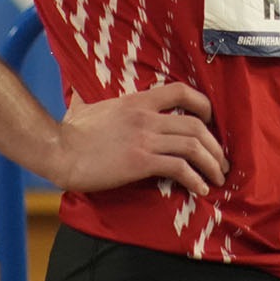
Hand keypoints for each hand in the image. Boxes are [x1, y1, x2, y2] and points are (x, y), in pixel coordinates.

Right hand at [53, 82, 228, 195]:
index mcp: (138, 101)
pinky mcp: (141, 162)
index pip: (181, 91)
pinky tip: (200, 189)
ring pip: (193, 146)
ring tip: (217, 178)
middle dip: (215, 146)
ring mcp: (145, 139)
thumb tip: (78, 92)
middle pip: (196, 125)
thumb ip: (90, 98)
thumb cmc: (69, 132)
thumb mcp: (84, 105)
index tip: (210, 123)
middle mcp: (147, 117)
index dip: (203, 105)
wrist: (58, 150)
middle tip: (221, 162)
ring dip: (212, 164)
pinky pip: (179, 168)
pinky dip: (196, 179)